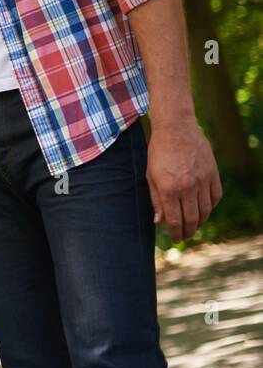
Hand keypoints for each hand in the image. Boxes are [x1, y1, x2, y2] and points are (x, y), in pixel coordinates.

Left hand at [147, 122, 221, 241]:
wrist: (176, 129)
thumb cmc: (158, 152)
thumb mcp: (150, 176)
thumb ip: (156, 200)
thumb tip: (159, 222)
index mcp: (169, 189)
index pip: (175, 220)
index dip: (176, 233)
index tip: (176, 239)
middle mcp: (188, 187)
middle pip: (192, 218)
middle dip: (188, 231)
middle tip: (185, 237)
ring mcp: (203, 180)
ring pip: (205, 210)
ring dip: (200, 221)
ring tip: (194, 226)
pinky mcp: (213, 173)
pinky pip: (216, 196)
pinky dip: (211, 206)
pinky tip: (205, 210)